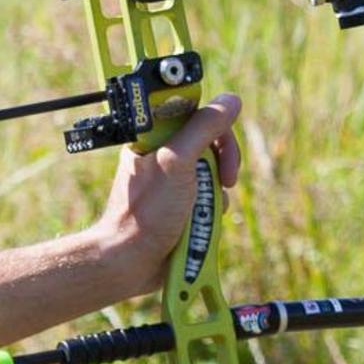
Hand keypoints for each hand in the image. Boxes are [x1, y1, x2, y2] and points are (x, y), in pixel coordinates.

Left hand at [95, 94, 241, 296]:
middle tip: (226, 180)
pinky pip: (209, 198)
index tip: (221, 146)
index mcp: (153, 137)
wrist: (132, 262)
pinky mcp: (180, 205)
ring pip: (212, 174)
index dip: (215, 128)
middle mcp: (162, 156)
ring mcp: (172, 182)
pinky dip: (211, 210)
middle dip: (220, 164)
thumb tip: (231, 101)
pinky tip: (199, 223)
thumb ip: (203, 128)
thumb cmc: (146, 214)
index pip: (196, 114)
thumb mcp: (177, 162)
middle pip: (210, 144)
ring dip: (215, 193)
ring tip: (200, 210)